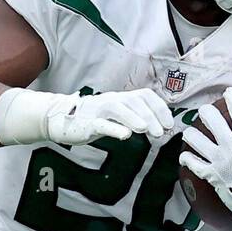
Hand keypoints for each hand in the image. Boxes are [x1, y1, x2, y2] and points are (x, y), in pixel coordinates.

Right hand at [46, 87, 172, 145]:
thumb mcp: (117, 116)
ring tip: (146, 130)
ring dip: (134, 118)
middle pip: (134, 101)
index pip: (144, 95)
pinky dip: (114, 128)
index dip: (159, 108)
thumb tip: (159, 127)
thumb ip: (135, 118)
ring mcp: (99, 110)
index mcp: (122, 98)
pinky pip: (101, 123)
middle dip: (150, 115)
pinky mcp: (87, 123)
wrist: (62, 119)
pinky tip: (125, 135)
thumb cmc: (95, 119)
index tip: (169, 124)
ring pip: (118, 108)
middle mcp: (112, 100)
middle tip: (161, 132)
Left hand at [179, 88, 231, 230]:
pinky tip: (184, 155)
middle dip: (207, 111)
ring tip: (191, 131)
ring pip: (196, 140)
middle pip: (212, 120)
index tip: (229, 92)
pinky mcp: (212, 177)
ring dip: (192, 132)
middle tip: (206, 111)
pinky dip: (187, 158)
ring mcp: (220, 163)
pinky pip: (193, 165)